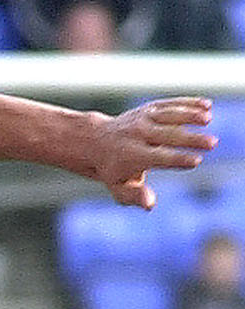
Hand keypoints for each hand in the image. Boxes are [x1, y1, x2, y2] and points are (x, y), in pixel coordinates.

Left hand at [93, 98, 214, 209]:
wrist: (96, 141)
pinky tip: (207, 105)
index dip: (177, 159)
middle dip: (190, 139)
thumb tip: (151, 204)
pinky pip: (170, 104)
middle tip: (212, 144)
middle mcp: (138, 134)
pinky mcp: (149, 109)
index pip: (158, 157)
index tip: (196, 161)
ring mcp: (143, 119)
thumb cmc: (114, 171)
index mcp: (132, 155)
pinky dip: (188, 103)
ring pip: (170, 115)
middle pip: (168, 136)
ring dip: (190, 115)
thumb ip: (135, 196)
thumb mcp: (119, 188)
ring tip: (209, 119)